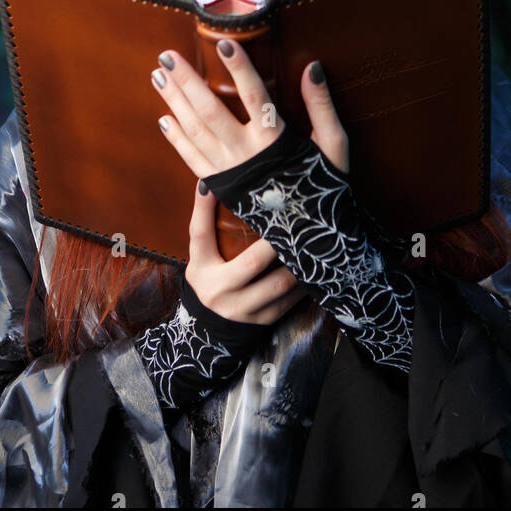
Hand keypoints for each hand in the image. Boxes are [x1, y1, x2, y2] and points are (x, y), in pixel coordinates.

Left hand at [151, 38, 348, 176]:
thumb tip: (312, 67)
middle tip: (166, 55)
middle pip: (211, 111)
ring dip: (174, 102)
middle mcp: (247, 154)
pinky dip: (177, 138)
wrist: (312, 236)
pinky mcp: (220, 186)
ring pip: (196, 131)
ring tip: (157, 76)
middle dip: (187, 82)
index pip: (255, 96)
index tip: (222, 43)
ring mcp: (229, 171)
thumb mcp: (333, 145)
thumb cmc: (325, 185)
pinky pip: (192, 160)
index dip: (239, 69)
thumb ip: (321, 105)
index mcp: (276, 141)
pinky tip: (164, 118)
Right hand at [184, 181, 308, 325]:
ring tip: (309, 243)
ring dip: (296, 264)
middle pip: (251, 263)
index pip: (200, 235)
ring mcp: (242, 310)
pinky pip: (288, 301)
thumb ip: (205, 224)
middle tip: (295, 221)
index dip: (204, 209)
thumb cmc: (209, 278)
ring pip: (277, 285)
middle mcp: (219, 292)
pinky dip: (301, 285)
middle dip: (276, 243)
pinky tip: (310, 268)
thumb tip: (207, 183)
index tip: (211, 185)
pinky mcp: (261, 321)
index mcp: (201, 269)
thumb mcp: (201, 256)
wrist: (209, 327)